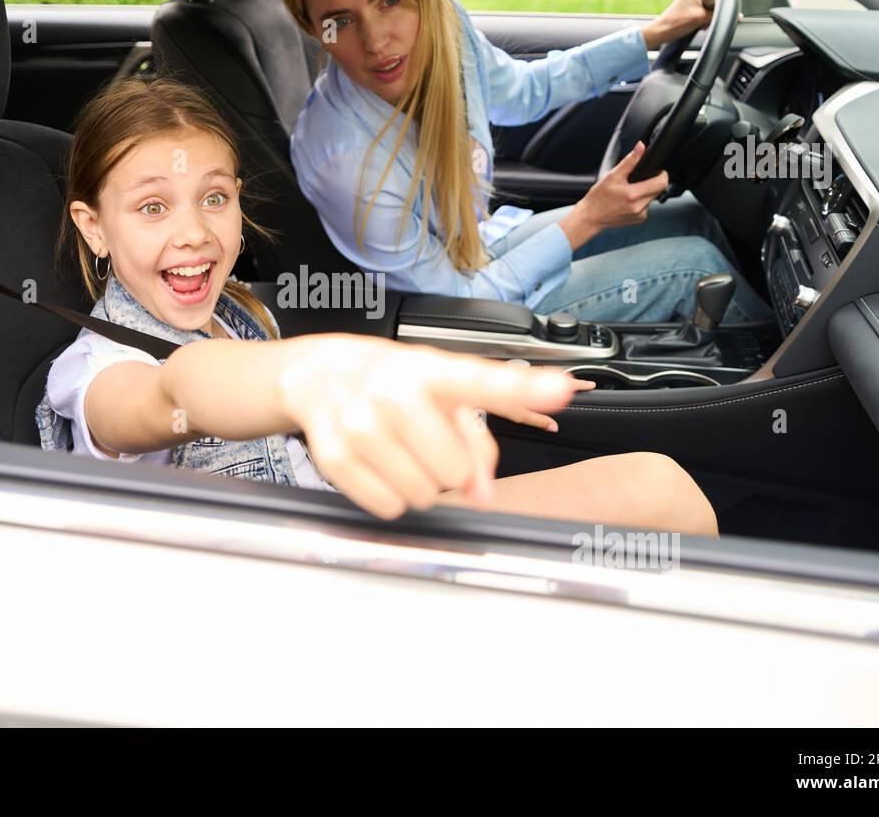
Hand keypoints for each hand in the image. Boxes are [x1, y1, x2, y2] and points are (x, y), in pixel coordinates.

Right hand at [276, 337, 583, 518]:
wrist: (316, 373)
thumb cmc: (391, 382)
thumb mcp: (439, 392)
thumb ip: (477, 440)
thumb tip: (483, 495)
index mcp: (430, 372)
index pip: (482, 382)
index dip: (525, 387)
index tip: (562, 388)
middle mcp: (393, 393)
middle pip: (454, 472)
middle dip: (445, 467)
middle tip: (424, 442)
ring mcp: (359, 426)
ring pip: (422, 495)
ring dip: (417, 483)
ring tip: (398, 449)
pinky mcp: (334, 458)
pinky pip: (387, 505)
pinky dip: (387, 494)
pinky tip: (376, 463)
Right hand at [560, 141, 667, 248]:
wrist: (590, 217)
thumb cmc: (598, 197)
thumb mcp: (612, 175)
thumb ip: (630, 161)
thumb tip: (641, 147)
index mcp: (633, 194)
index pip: (662, 183)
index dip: (661, 174)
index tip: (656, 171)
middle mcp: (639, 207)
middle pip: (659, 190)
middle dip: (652, 182)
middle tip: (638, 180)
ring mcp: (640, 215)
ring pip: (653, 198)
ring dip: (646, 192)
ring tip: (630, 191)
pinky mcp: (639, 219)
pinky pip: (647, 206)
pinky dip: (641, 201)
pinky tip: (629, 201)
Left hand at [641, 0, 734, 48]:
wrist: (661, 32)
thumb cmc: (675, 24)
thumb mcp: (702, 18)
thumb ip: (720, 15)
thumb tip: (738, 15)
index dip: (728, 2)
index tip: (722, 14)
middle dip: (718, 11)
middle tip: (708, 21)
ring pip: (715, 5)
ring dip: (711, 16)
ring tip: (702, 24)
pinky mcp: (693, 4)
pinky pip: (707, 10)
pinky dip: (706, 18)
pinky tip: (699, 25)